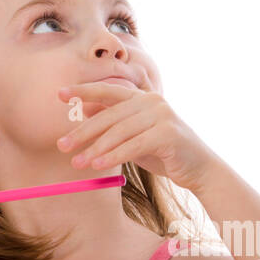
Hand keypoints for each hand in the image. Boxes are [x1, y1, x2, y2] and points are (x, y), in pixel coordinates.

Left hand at [56, 82, 222, 192]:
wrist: (199, 169)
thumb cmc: (163, 152)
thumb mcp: (133, 135)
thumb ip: (113, 121)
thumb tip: (83, 109)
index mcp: (142, 97)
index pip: (108, 90)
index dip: (83, 91)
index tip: (59, 94)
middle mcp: (151, 101)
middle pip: (109, 115)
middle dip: (83, 131)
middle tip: (62, 145)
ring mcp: (162, 115)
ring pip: (119, 132)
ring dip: (95, 149)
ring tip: (77, 163)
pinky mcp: (168, 133)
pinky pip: (133, 146)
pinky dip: (113, 156)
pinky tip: (98, 165)